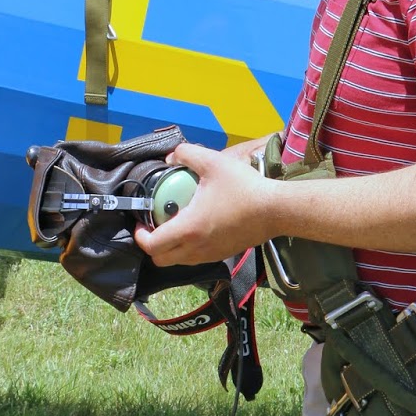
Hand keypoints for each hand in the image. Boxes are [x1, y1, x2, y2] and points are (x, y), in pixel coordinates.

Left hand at [133, 142, 275, 266]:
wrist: (276, 210)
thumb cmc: (245, 188)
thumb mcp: (213, 162)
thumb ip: (187, 154)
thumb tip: (171, 156)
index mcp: (188, 228)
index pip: (151, 245)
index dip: (140, 235)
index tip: (142, 221)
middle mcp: (196, 248)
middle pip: (160, 259)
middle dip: (152, 245)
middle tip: (155, 224)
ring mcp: (210, 254)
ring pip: (177, 261)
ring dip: (170, 248)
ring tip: (175, 225)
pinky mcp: (222, 255)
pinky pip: (195, 259)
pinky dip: (187, 249)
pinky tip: (196, 228)